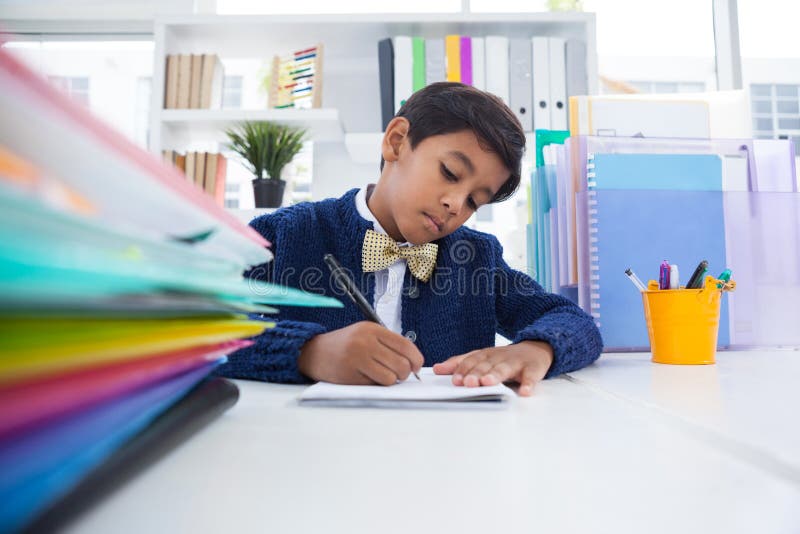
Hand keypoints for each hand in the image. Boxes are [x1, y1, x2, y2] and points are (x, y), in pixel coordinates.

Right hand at [298, 321, 423, 385]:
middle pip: (401, 364)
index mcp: (372, 329)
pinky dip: (376, 384)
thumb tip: (413, 361)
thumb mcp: (365, 334)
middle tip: (400, 375)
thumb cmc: (345, 344)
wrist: (314, 352)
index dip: (416, 358)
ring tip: (383, 376)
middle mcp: (365, 342)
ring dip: (391, 380)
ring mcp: (357, 358)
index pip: (405, 345)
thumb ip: (387, 343)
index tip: (417, 366)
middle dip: (405, 373)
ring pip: (390, 377)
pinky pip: (375, 385)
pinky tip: (367, 377)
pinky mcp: (350, 375)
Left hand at [432, 341, 553, 396]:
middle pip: (486, 365)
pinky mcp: (533, 368)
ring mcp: (516, 362)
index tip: (455, 380)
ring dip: (496, 375)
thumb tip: (436, 369)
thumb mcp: (482, 358)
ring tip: (488, 383)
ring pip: (505, 369)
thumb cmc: (504, 358)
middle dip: (476, 373)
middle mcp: (499, 356)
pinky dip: (528, 384)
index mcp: (486, 354)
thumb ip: (461, 363)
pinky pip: (530, 376)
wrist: (536, 349)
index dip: (463, 369)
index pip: (472, 360)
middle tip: (468, 383)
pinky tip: (524, 392)